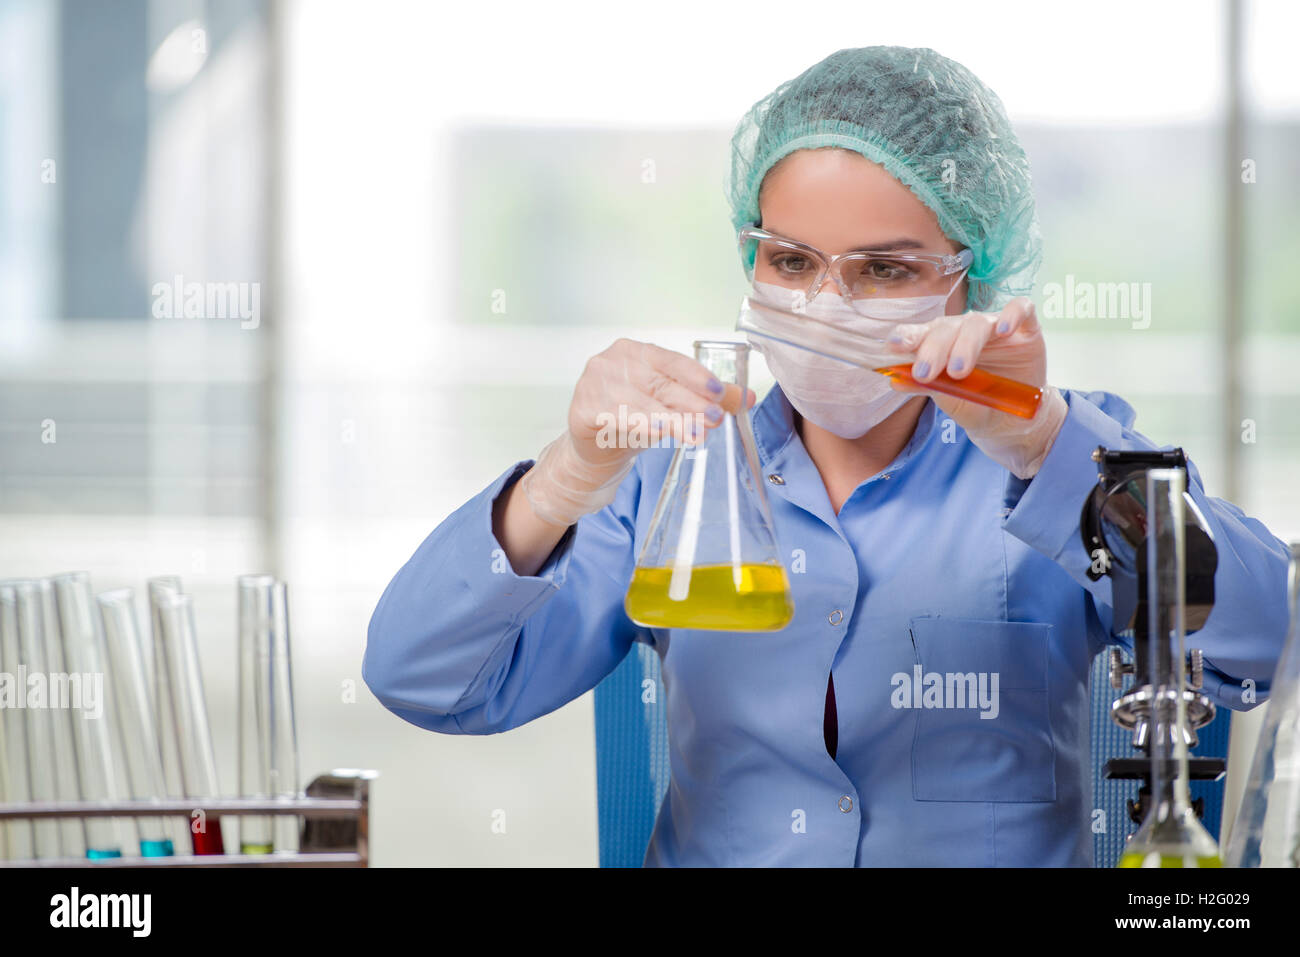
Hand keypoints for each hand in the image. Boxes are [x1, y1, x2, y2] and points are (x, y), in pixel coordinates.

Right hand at [521, 338, 756, 526]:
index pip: (671, 361)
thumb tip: (747, 398)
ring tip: (696, 433)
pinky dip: (641, 425)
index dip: (697, 377)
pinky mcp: (582, 408)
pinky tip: (659, 433)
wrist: (594, 444)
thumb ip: (706, 398)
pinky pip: (617, 417)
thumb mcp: (670, 403)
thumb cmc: (633, 415)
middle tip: (716, 419)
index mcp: (635, 351)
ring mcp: (594, 383)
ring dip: (672, 419)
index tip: (720, 393)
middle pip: (659, 383)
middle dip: (691, 403)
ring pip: (641, 402)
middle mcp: (612, 361)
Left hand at [883, 297, 1067, 478]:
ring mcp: (994, 327)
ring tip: (958, 371)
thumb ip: (927, 388)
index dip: (907, 336)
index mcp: (940, 345)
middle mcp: (964, 331)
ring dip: (965, 345)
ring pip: (976, 323)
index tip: (894, 347)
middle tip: (925, 374)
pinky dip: (1012, 315)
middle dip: (933, 350)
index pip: (920, 332)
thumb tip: (895, 381)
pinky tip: (1004, 331)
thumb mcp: (951, 401)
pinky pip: (1021, 309)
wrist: (1013, 420)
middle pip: (945, 328)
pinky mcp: (1025, 328)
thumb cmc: (976, 406)